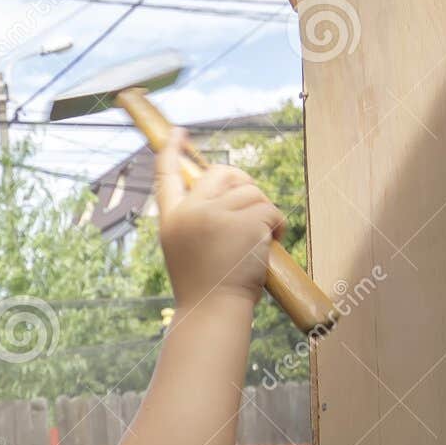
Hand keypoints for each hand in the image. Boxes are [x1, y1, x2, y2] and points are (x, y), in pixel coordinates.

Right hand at [155, 127, 285, 307]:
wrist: (213, 311)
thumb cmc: (206, 288)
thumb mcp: (188, 249)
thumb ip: (199, 220)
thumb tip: (230, 191)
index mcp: (172, 220)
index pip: (168, 176)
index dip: (173, 152)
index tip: (179, 133)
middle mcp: (190, 212)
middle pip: (223, 173)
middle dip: (243, 186)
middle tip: (253, 212)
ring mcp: (216, 215)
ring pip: (252, 193)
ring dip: (264, 214)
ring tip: (259, 242)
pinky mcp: (243, 222)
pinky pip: (271, 210)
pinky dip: (277, 227)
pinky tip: (269, 247)